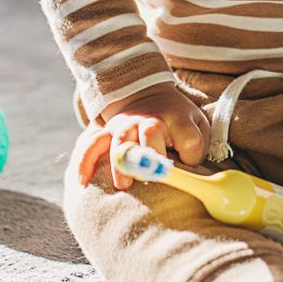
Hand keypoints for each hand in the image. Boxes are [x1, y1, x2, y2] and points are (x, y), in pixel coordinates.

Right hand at [78, 85, 211, 188]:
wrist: (147, 96)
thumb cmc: (177, 120)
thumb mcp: (197, 124)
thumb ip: (199, 147)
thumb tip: (195, 176)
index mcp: (177, 118)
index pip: (189, 139)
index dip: (192, 154)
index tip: (190, 162)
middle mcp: (150, 120)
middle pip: (151, 133)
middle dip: (152, 155)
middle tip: (154, 177)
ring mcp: (127, 125)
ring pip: (122, 141)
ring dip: (123, 163)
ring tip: (124, 185)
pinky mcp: (108, 132)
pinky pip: (93, 144)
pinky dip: (86, 161)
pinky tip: (83, 181)